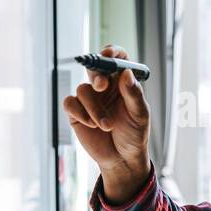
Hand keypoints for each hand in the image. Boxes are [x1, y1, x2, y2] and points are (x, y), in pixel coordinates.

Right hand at [62, 44, 150, 200]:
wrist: (122, 159)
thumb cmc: (134, 134)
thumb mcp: (140, 115)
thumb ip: (134, 94)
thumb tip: (126, 73)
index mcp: (122, 82)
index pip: (116, 58)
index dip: (111, 52)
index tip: (108, 54)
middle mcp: (105, 87)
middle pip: (94, 67)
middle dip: (96, 74)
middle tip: (101, 86)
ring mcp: (90, 99)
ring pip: (83, 89)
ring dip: (94, 108)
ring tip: (106, 125)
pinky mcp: (77, 112)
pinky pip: (70, 103)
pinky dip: (80, 113)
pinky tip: (91, 125)